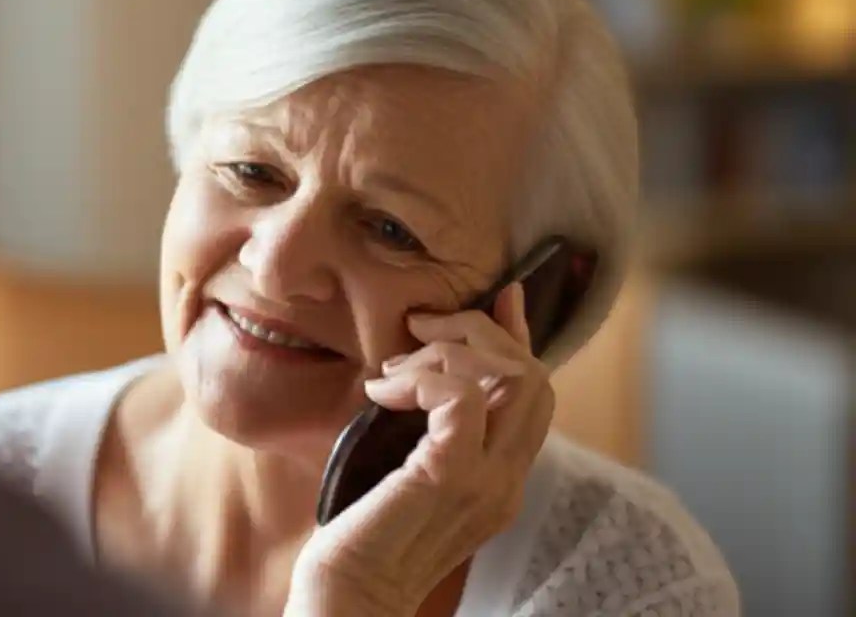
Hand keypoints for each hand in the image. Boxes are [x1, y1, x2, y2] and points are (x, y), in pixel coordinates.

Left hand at [284, 283, 553, 616]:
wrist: (347, 598)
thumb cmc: (361, 534)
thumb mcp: (404, 466)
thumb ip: (428, 427)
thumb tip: (420, 365)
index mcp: (501, 477)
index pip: (535, 392)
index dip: (519, 336)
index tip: (499, 296)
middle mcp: (506, 480)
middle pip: (531, 374)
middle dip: (478, 331)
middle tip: (419, 328)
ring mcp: (485, 481)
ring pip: (510, 377)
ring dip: (447, 350)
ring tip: (393, 369)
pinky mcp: (448, 478)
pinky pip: (460, 398)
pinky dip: (421, 376)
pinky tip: (383, 390)